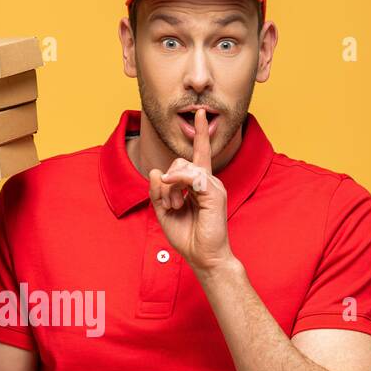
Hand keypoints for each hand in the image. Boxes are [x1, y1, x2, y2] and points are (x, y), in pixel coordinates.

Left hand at [147, 106, 234, 276]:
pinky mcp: (214, 193)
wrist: (204, 256)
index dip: (200, 134)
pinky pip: (191, 177)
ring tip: (175, 208)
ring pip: (182, 169)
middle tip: (169, 205)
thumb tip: (156, 171)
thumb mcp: (164, 212)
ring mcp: (213, 186)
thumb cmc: (188, 236)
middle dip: (166, 183)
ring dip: (170, 190)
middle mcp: (208, 181)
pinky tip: (176, 200)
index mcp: (199, 184)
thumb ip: (158, 192)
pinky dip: (178, 184)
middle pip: (179, 162)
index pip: (199, 154)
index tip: (201, 114)